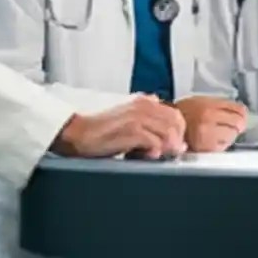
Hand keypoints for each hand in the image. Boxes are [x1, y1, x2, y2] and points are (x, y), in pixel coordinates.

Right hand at [50, 95, 186, 158]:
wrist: (78, 133)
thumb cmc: (102, 131)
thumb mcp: (130, 120)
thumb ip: (150, 122)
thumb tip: (174, 141)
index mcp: (145, 101)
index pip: (176, 115)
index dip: (179, 132)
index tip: (175, 146)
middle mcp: (144, 105)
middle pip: (176, 123)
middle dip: (176, 141)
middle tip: (168, 154)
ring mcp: (138, 117)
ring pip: (168, 133)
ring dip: (166, 148)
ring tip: (155, 156)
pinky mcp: (131, 130)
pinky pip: (154, 142)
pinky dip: (155, 151)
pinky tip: (147, 156)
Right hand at [175, 95, 247, 151]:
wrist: (166, 128)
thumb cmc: (184, 115)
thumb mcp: (202, 101)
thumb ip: (222, 105)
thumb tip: (242, 113)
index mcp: (209, 105)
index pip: (239, 109)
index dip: (242, 114)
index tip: (242, 116)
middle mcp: (209, 118)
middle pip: (239, 122)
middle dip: (237, 125)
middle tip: (233, 126)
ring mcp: (207, 134)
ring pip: (232, 135)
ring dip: (229, 135)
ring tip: (217, 133)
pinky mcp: (205, 148)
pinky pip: (223, 146)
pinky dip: (221, 144)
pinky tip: (212, 141)